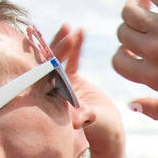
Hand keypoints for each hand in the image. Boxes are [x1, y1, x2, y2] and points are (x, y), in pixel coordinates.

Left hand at [51, 25, 122, 153]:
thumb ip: (86, 117)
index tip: (61, 48)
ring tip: (68, 26)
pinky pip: (71, 60)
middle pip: (50, 65)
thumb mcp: (95, 123)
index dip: (53, 62)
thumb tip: (77, 119)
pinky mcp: (70, 79)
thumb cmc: (102, 130)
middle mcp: (52, 91)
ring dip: (63, 43)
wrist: (108, 130)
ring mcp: (60, 84)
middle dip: (56, 47)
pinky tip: (81, 31)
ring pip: (58, 60)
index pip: (49, 78)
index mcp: (53, 101)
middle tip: (64, 31)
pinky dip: (75, 47)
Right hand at [113, 0, 157, 120]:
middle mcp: (154, 50)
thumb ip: (155, 109)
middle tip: (150, 27)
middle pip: (123, 33)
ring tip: (150, 7)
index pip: (118, 61)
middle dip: (133, 30)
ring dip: (136, 6)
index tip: (138, 49)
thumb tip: (131, 104)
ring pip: (130, 10)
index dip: (125, 54)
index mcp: (152, 75)